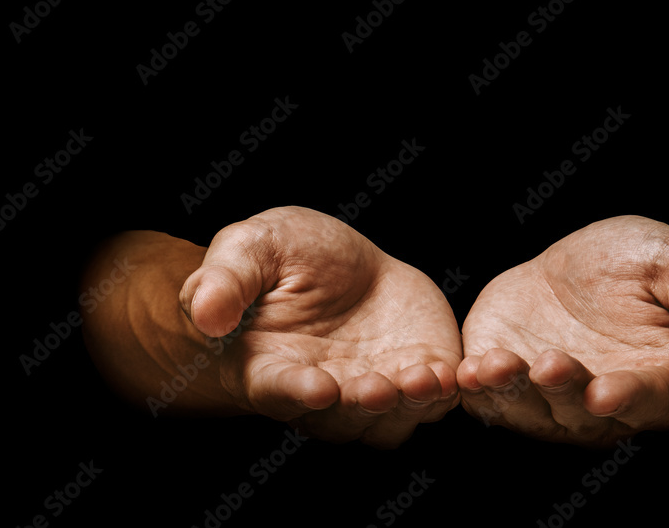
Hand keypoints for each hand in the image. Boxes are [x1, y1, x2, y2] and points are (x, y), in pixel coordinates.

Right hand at [178, 206, 461, 447]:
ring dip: (410, 406)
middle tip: (379, 385)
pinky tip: (464, 372)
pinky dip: (452, 390)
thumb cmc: (279, 259)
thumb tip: (204, 312)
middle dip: (363, 404)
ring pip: (393, 421)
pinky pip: (438, 397)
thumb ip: (225, 280)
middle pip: (343, 418)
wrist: (335, 264)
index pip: (280, 391)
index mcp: (271, 367)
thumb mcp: (250, 248)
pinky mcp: (419, 372)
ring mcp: (373, 388)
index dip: (297, 393)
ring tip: (426, 378)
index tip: (316, 385)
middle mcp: (323, 392)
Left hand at [458, 215, 668, 445]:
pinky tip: (463, 372)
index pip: (646, 397)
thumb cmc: (650, 267)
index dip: (628, 397)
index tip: (606, 392)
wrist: (593, 264)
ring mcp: (549, 394)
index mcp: (659, 380)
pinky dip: (476, 388)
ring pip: (529, 408)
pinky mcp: (507, 375)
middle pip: (579, 410)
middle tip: (549, 365)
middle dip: (561, 389)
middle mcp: (601, 401)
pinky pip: (490, 394)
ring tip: (492, 367)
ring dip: (510, 393)